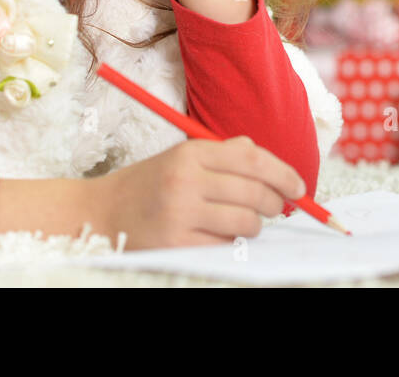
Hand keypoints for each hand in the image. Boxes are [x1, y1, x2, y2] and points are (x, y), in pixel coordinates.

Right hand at [96, 136, 308, 249]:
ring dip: (256, 226)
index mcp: (191, 153)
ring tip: (248, 223)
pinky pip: (225, 246)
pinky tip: (225, 237)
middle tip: (278, 208)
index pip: (253, 158)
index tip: (298, 187)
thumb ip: (224, 153)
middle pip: (254, 191)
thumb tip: (268, 161)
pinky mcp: (175, 243)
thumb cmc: (149, 184)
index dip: (283, 173)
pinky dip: (234, 244)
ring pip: (245, 222)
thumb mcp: (181, 157)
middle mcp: (186, 179)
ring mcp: (180, 213)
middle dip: (276, 203)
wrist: (100, 214)